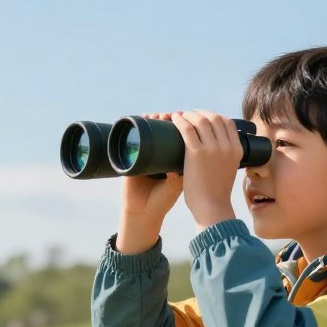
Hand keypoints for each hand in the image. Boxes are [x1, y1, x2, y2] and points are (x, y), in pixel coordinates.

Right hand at [116, 112, 183, 253]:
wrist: (144, 211)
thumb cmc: (164, 200)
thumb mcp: (179, 183)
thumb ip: (186, 170)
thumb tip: (195, 152)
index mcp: (172, 158)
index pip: (179, 136)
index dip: (184, 125)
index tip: (189, 117)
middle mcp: (159, 153)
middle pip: (165, 129)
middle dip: (170, 118)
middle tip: (173, 115)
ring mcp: (145, 153)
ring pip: (150, 129)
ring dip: (155, 119)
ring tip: (159, 115)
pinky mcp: (131, 155)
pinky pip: (136, 135)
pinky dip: (140, 125)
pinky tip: (145, 117)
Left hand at [174, 110, 240, 228]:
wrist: (211, 207)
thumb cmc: (216, 192)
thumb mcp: (229, 169)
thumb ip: (225, 157)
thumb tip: (215, 149)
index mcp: (236, 149)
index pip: (227, 122)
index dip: (213, 115)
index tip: (203, 117)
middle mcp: (226, 146)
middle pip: (213, 117)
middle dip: (200, 113)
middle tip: (189, 115)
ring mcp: (212, 148)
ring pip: (200, 120)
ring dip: (188, 114)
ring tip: (180, 116)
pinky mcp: (196, 153)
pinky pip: (187, 129)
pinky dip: (180, 121)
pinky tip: (174, 119)